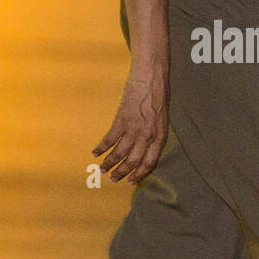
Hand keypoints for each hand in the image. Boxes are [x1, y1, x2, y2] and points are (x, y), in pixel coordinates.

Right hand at [92, 62, 169, 182]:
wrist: (151, 76)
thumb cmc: (159, 94)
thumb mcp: (162, 117)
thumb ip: (155, 133)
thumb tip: (146, 146)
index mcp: (159, 136)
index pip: (149, 163)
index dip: (139, 174)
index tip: (131, 181)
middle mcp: (147, 136)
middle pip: (132, 161)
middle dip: (121, 173)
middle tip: (113, 179)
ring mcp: (134, 128)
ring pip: (119, 153)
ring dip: (109, 163)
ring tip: (102, 169)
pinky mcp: (122, 119)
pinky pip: (109, 139)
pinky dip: (101, 147)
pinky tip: (95, 152)